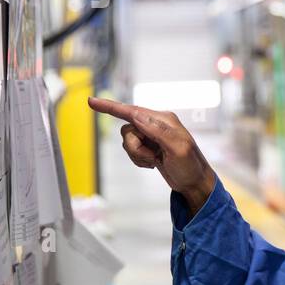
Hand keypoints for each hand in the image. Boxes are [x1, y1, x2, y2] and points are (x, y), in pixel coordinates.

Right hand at [87, 97, 216, 213]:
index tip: (91, 101)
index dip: (110, 107)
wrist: (193, 182)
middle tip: (152, 158)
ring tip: (155, 161)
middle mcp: (156, 124)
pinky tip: (154, 163)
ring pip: (128, 141)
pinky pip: (132, 150)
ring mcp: (151, 135)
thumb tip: (137, 114)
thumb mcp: (177, 149)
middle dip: (135, 148)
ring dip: (138, 155)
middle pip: (127, 130)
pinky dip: (139, 159)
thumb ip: (157, 130)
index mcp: (164, 120)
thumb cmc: (190, 166)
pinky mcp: (149, 145)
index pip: (132, 111)